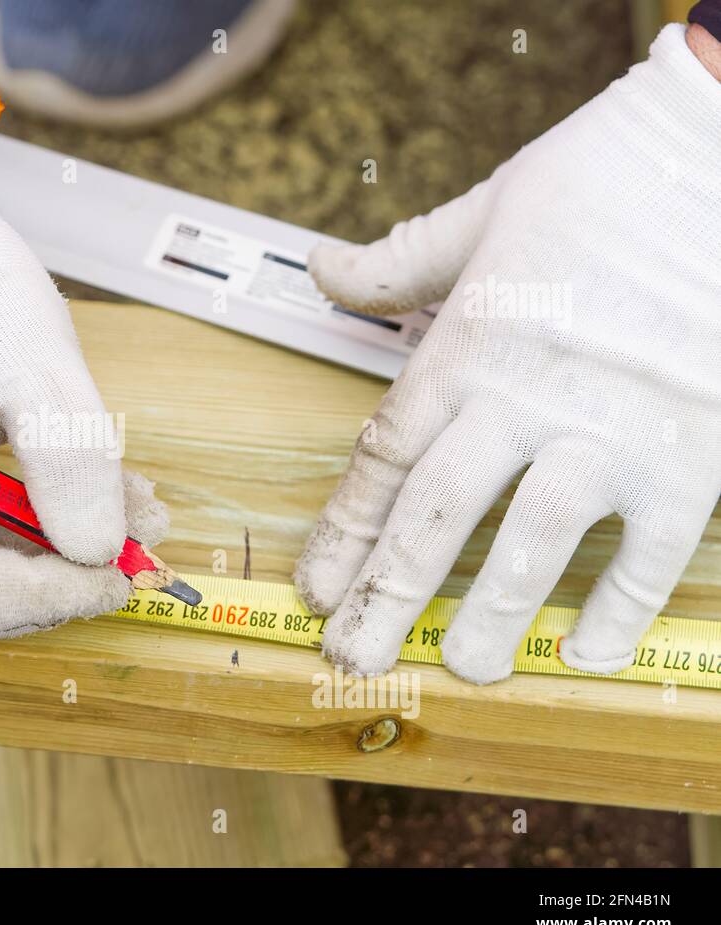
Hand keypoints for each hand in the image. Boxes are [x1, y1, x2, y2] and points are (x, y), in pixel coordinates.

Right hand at [0, 155, 166, 638]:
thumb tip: (102, 555)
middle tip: (142, 532)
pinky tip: (89, 484)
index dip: (47, 601)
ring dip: (57, 542)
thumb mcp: (34, 363)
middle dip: (63, 570)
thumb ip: (70, 462)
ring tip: (132, 503)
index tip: (118, 574)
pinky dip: (32, 514)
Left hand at [293, 25, 720, 682]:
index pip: (385, 458)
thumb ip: (397, 264)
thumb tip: (322, 272)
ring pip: (535, 541)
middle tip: (353, 655)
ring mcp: (615, 427)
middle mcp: (528, 395)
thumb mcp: (483, 212)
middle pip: (438, 512)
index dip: (344, 532)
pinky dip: (619, 608)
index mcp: (468, 344)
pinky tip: (581, 652)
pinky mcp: (695, 451)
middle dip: (388, 592)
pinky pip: (652, 551)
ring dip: (494, 613)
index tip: (317, 587)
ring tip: (462, 667)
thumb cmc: (602, 180)